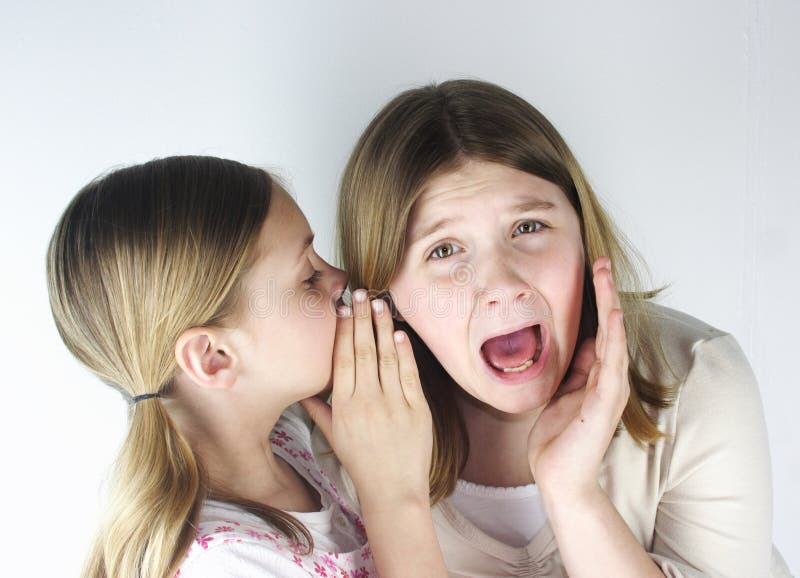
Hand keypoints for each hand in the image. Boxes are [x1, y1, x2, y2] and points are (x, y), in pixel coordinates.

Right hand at [300, 289, 432, 505]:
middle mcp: (368, 401)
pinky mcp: (417, 410)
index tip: (343, 309)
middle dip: (361, 319)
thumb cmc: (362, 464)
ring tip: (380, 303)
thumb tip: (303, 390)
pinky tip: (400, 333)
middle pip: (364, 351)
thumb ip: (320, 409)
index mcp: (345, 406)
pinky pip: (409, 375)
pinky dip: (405, 352)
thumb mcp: (335, 437)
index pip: (343, 359)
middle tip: (360, 293)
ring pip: (387, 357)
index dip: (343, 331)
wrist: (393, 491)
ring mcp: (394, 405)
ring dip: (383, 327)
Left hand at [527, 256, 629, 499]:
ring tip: (607, 277)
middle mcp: (607, 379)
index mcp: (595, 375)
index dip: (597, 300)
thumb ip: (574, 370)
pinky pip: (611, 366)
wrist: (558, 477)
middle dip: (605, 293)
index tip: (592, 270)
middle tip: (601, 261)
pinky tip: (613, 318)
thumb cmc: (559, 438)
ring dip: (610, 307)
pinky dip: (614, 340)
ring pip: (613, 340)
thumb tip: (582, 344)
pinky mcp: (603, 405)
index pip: (600, 329)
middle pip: (610, 328)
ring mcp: (608, 391)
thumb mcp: (562, 393)